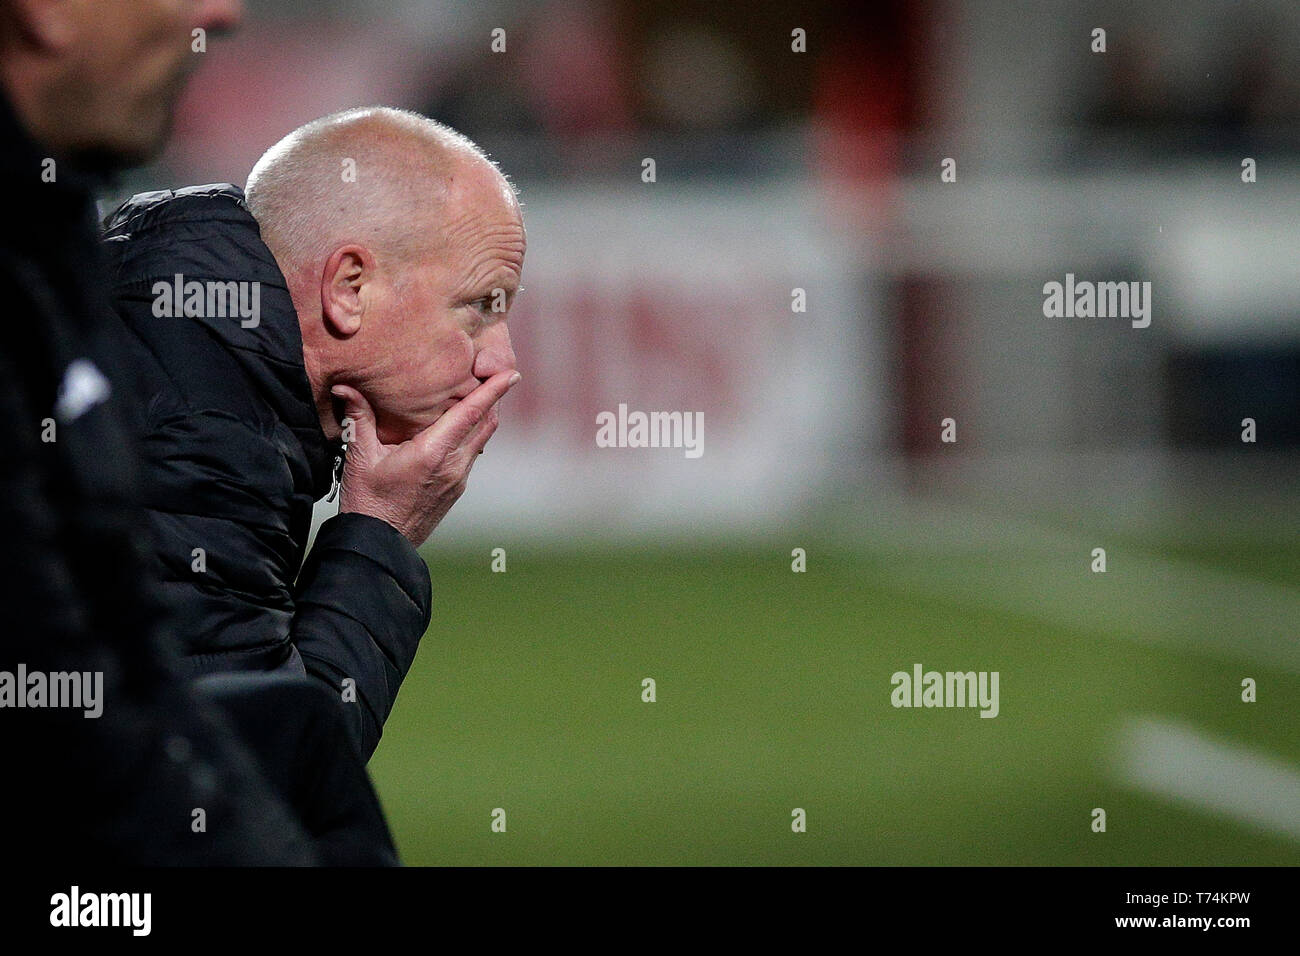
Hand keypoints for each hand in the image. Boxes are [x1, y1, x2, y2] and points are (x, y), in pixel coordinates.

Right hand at [330, 370, 519, 546]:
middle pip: (485, 423)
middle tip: (494, 373)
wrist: (379, 546)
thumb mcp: (359, 457)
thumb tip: (344, 385)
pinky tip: (458, 427)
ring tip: (478, 394)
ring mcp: (458, 478)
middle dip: (493, 398)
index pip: (471, 414)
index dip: (492, 391)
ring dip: (483, 416)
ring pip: (481, 439)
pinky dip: (471, 435)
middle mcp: (453, 465)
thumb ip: (358, 418)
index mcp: (433, 452)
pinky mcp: (456, 488)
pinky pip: (471, 454)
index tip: (512, 373)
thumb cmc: (367, 503)